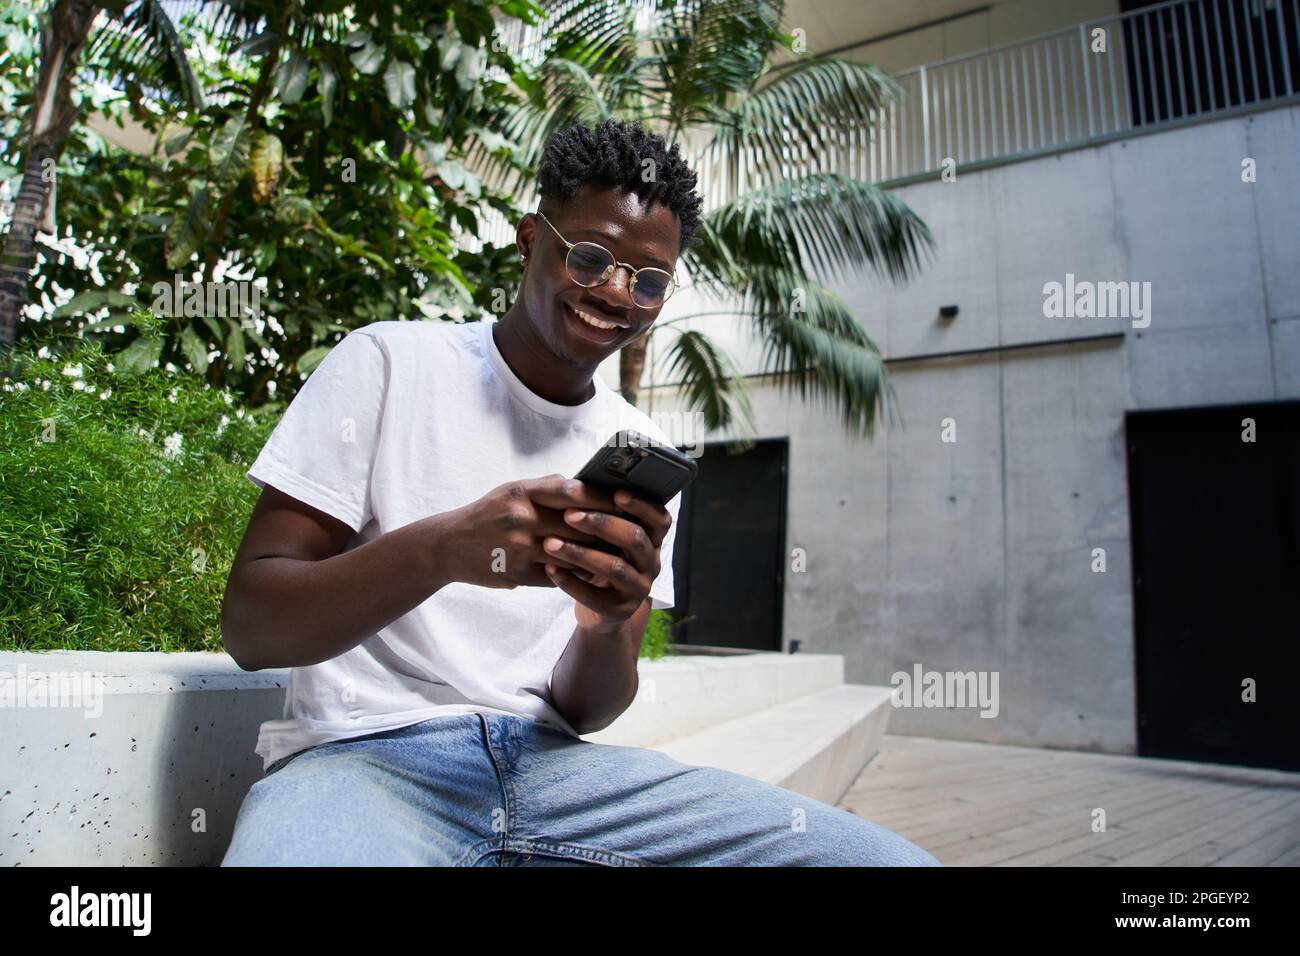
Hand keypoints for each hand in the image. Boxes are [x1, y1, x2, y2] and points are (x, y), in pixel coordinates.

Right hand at [432, 474, 619, 588]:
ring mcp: (519, 548)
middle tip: (631, 533)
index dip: (601, 498)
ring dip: (596, 556)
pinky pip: (557, 575)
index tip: (623, 501)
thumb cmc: (486, 514)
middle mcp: (521, 517)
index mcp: (522, 492)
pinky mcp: (518, 573)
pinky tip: (591, 574)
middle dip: (606, 530)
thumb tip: (584, 484)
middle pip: (578, 525)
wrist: (448, 546)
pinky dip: (576, 575)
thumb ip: (546, 487)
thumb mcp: (510, 490)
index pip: (572, 491)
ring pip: (571, 553)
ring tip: (617, 555)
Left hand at [541, 488, 672, 633]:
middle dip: (601, 523)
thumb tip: (579, 484)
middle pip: (634, 538)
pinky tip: (549, 568)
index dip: (641, 505)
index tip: (617, 493)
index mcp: (652, 540)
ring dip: (580, 553)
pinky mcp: (619, 609)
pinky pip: (594, 595)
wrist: (601, 609)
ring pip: (614, 567)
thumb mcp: (610, 540)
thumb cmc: (602, 560)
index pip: (660, 519)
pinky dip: (569, 581)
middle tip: (569, 515)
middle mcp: (651, 563)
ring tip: (550, 543)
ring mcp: (638, 588)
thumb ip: (605, 516)